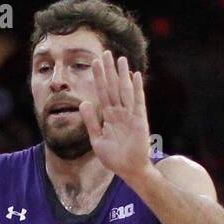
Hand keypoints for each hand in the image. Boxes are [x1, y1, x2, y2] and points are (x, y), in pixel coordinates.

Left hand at [80, 51, 151, 182]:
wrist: (129, 170)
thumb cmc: (114, 158)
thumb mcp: (96, 139)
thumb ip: (90, 121)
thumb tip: (83, 102)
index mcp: (109, 116)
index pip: (102, 92)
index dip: (98, 78)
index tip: (94, 62)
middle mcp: (120, 112)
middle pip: (113, 87)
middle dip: (109, 71)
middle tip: (105, 53)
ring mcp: (130, 115)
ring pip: (125, 91)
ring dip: (122, 75)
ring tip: (120, 58)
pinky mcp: (140, 120)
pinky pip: (138, 101)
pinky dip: (137, 88)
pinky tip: (135, 75)